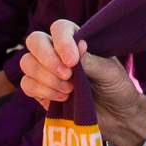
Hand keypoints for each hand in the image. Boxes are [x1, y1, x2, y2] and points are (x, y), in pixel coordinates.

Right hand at [19, 19, 145, 145]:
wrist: (118, 117)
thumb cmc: (117, 88)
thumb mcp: (110, 73)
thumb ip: (91, 60)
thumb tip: (78, 45)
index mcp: (76, 40)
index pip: (59, 28)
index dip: (61, 41)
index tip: (73, 61)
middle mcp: (57, 52)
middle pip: (35, 41)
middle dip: (47, 58)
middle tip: (67, 75)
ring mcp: (47, 71)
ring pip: (27, 63)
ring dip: (46, 77)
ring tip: (69, 90)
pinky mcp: (42, 92)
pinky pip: (27, 85)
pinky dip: (43, 91)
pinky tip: (63, 99)